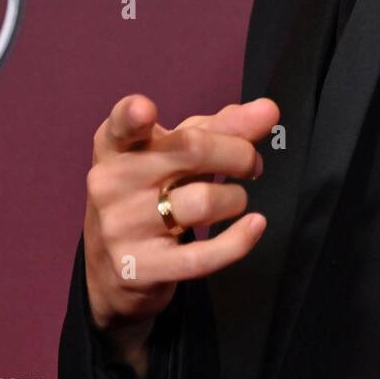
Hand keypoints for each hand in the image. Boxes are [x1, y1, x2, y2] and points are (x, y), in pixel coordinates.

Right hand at [83, 93, 278, 337]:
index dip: (132, 115)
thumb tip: (269, 111)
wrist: (115, 265)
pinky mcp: (141, 268)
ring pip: (203, 202)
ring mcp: (122, 228)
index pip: (121, 125)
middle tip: (252, 164)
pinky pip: (202, 256)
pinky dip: (238, 240)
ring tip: (236, 200)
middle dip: (239, 153)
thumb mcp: (179, 150)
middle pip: (191, 150)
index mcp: (116, 145)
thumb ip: (223, 126)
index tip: (146, 110)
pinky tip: (255, 225)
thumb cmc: (154, 188)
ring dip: (236, 198)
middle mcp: (111, 182)